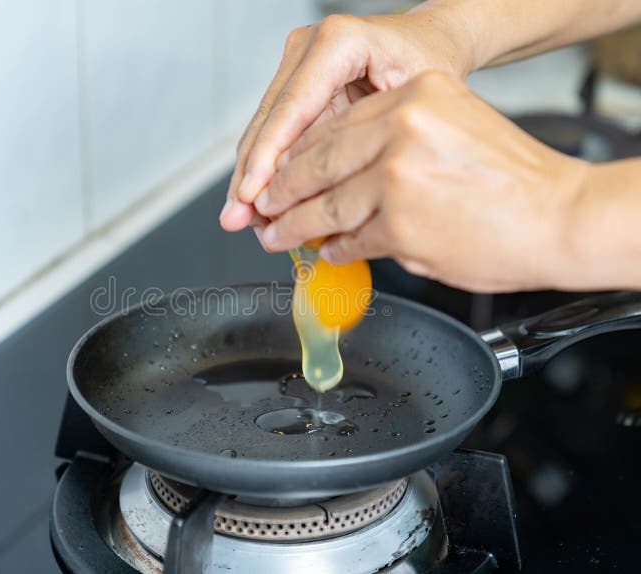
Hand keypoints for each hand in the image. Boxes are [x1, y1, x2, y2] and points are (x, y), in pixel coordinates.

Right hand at [219, 10, 474, 232]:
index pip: (292, 108)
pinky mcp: (295, 85)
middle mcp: (308, 48)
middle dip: (250, 175)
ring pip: (265, 130)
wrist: (428, 41)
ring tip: (242, 218)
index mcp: (338, 43)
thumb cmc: (430, 64)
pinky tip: (260, 202)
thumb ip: (362, 141)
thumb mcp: (411, 105)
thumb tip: (322, 194)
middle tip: (237, 217)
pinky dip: (268, 170)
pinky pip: (277, 133)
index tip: (252, 193)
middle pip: (269, 121)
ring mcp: (296, 65)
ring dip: (253, 177)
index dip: (267, 157)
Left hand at [254, 71, 588, 292]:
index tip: (278, 172)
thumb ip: (394, 137)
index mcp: (416, 96)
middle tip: (263, 207)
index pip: (334, 124)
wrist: (559, 217)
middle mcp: (402, 130)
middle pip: (318, 163)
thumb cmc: (513, 179)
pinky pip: (350, 240)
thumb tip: (338, 169)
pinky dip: (335, 250)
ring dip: (296, 227)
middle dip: (282, 192)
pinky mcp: (399, 227)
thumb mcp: (454, 124)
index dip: (297, 154)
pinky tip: (328, 251)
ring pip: (325, 206)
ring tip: (279, 237)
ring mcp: (397, 180)